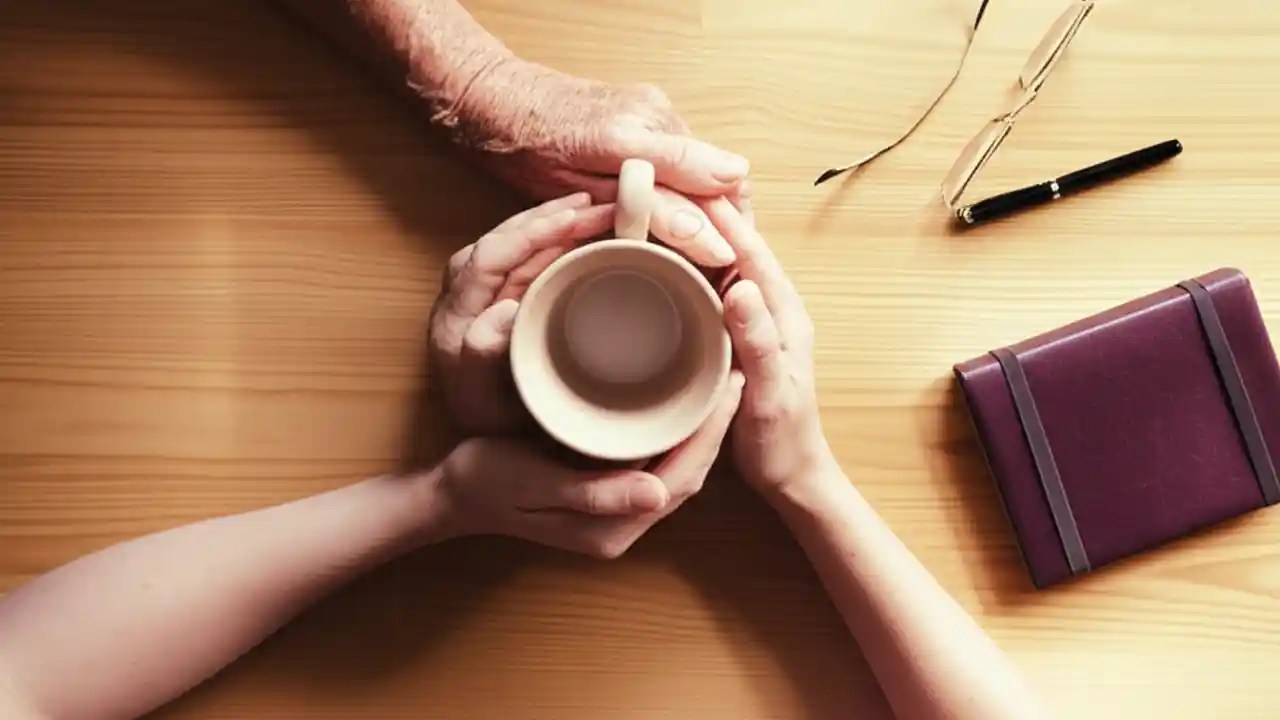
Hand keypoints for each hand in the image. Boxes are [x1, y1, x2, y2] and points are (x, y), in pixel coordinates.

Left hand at [430, 192, 612, 432]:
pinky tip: (581, 234)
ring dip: (549, 224)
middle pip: (499, 241)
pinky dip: (550, 242)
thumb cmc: (501, 434)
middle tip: (598, 205)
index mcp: (454, 326)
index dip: (531, 232)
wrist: (491, 461)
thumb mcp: (494, 406)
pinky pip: (520, 261)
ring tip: (593, 210)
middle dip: (547, 217)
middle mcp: (457, 307)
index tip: (576, 218)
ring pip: (508, 246)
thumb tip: (505, 305)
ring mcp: (477, 304)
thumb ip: (488, 357)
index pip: (488, 258)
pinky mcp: (496, 307)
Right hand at [436, 374, 743, 557]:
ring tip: (719, 376)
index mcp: (614, 528)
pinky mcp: (607, 487)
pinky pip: (656, 459)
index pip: (682, 478)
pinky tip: (682, 395)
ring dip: (702, 426)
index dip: (713, 433)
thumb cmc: (485, 483)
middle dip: (717, 425)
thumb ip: (593, 493)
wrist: (450, 493)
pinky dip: (676, 428)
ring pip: (677, 465)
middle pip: (689, 472)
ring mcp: (617, 507)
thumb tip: (659, 494)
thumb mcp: (533, 483)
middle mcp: (623, 522)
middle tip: (736, 369)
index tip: (732, 384)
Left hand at [456, 59, 751, 266]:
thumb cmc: (527, 152)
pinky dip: (690, 188)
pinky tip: (680, 220)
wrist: (497, 101)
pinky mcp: (650, 107)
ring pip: (706, 168)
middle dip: (725, 227)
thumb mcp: (584, 196)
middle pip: (720, 181)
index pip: (714, 195)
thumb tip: (712, 232)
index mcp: (638, 140)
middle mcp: (656, 113)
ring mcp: (656, 106)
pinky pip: (687, 153)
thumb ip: (652, 209)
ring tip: (705, 255)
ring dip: (710, 209)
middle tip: (718, 272)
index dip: (727, 237)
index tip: (729, 271)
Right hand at [700, 197, 835, 497]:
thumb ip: (757, 341)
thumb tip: (741, 286)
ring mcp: (757, 321)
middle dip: (710, 210)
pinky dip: (696, 264)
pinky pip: (717, 288)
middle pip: (740, 247)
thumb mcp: (767, 393)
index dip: (722, 217)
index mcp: (783, 315)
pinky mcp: (740, 335)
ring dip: (702, 232)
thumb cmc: (781, 442)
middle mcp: (772, 309)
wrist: (793, 476)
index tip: (689, 182)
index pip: (751, 252)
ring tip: (666, 200)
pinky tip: (671, 258)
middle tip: (670, 175)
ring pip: (728, 263)